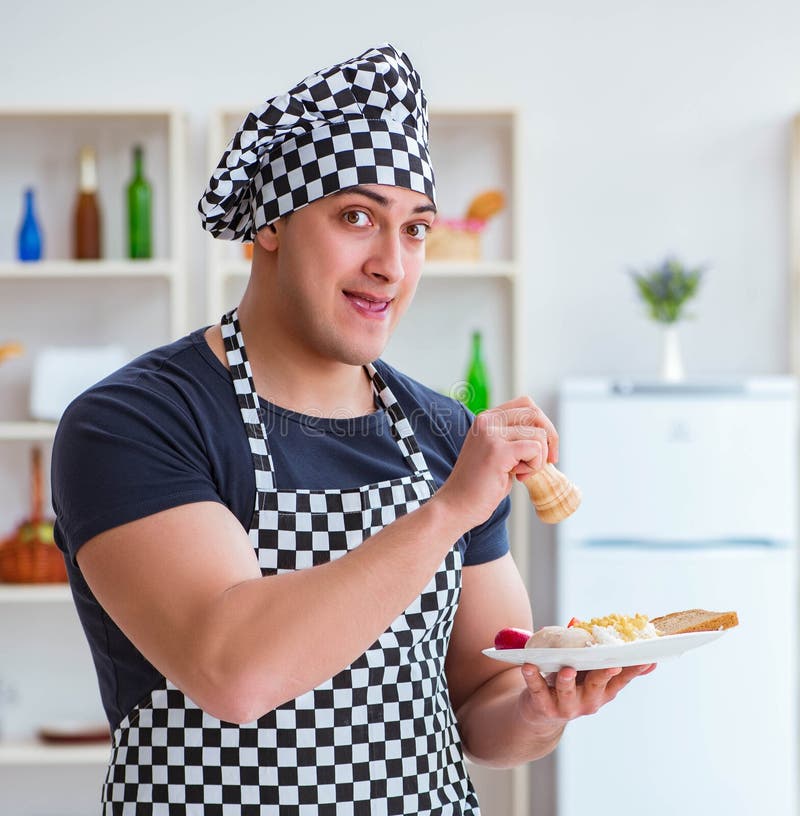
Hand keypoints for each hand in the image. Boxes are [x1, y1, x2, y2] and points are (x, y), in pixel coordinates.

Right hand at [436, 396, 559, 530]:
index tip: (547, 449)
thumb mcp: (499, 454)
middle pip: (535, 413)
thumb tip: (548, 436)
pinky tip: (518, 477)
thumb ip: (515, 440)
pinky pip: (535, 449)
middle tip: (547, 462)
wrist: (456, 506)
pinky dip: (534, 466)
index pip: (526, 405)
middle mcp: (486, 421)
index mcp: (486, 419)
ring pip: (538, 434)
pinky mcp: (497, 451)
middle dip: (550, 438)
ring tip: (520, 473)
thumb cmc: (480, 486)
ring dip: (539, 458)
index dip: (543, 424)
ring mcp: (490, 434)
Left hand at [516, 663, 656, 735]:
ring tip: (567, 669)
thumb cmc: (569, 683)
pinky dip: (533, 678)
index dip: (634, 670)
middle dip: (604, 674)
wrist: (540, 714)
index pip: (621, 679)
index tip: (647, 659)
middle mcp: (589, 701)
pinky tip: (529, 666)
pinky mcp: (544, 707)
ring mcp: (567, 706)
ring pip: (568, 691)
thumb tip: (603, 628)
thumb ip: (597, 654)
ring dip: (567, 679)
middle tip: (611, 665)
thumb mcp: (587, 672)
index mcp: (602, 690)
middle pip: (598, 685)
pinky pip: (538, 690)